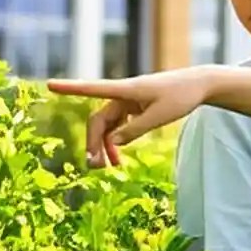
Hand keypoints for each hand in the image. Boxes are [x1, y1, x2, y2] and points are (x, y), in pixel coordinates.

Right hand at [46, 68, 214, 166]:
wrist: (200, 85)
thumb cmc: (182, 96)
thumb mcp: (160, 117)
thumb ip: (135, 130)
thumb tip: (111, 144)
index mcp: (127, 90)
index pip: (93, 88)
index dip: (70, 88)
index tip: (50, 83)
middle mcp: (124, 94)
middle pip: (99, 120)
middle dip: (94, 143)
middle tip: (95, 167)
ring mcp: (129, 101)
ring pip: (108, 125)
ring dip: (105, 145)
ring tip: (110, 167)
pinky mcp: (136, 106)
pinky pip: (119, 125)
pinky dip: (117, 140)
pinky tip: (119, 156)